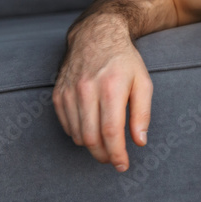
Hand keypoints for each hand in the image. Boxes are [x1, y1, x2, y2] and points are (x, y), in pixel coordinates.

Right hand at [52, 16, 152, 171]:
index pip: (111, 132)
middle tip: (114, 160)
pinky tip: (92, 129)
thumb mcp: (143, 82)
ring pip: (78, 135)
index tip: (122, 165)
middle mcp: (86, 90)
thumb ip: (142, 113)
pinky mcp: (57, 95)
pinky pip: (67, 126)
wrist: (95, 35)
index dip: (116, 154)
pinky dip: (79, 134)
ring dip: (92, 147)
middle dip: (104, 155)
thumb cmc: (124, 61)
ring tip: (106, 146)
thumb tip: (139, 141)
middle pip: (92, 138)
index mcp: (111, 88)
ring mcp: (69, 93)